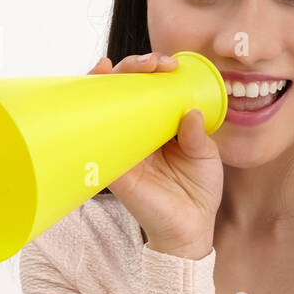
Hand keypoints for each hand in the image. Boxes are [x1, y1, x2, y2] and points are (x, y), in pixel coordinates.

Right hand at [87, 52, 222, 257]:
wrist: (191, 229)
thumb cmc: (198, 191)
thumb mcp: (205, 156)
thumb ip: (197, 134)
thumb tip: (190, 112)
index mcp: (157, 125)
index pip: (146, 89)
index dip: (152, 70)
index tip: (168, 64)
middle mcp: (134, 132)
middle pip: (121, 90)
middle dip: (132, 67)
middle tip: (153, 64)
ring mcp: (120, 147)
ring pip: (101, 106)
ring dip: (105, 82)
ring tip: (117, 68)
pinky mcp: (112, 167)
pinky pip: (94, 141)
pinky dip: (88, 119)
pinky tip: (90, 98)